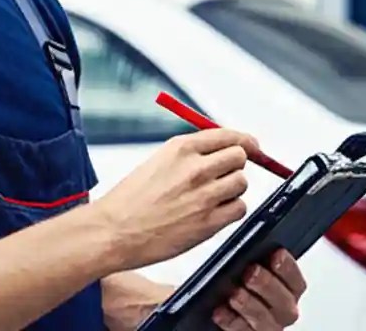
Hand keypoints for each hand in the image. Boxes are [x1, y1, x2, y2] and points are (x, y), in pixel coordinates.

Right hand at [92, 129, 259, 269]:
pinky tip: (213, 214)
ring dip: (232, 189)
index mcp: (181, 148)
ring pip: (242, 183)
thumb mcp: (158, 162)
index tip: (252, 146)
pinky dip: (231, 211)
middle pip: (240, 157)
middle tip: (223, 176)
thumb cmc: (130, 201)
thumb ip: (190, 154)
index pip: (228, 135)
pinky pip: (239, 209)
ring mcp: (204, 195)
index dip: (245, 141)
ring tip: (211, 198)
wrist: (113, 232)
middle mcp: (196, 168)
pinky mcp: (209, 222)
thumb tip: (222, 149)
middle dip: (234, 165)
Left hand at [212, 249, 306, 329]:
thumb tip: (250, 237)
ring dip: (250, 306)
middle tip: (251, 272)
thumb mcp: (247, 266)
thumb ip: (255, 258)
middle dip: (268, 285)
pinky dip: (231, 322)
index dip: (288, 267)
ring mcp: (267, 327)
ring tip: (234, 293)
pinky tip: (219, 311)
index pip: (296, 280)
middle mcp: (281, 310)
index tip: (276, 254)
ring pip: (266, 322)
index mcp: (287, 290)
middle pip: (284, 302)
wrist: (220, 309)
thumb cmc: (237, 285)